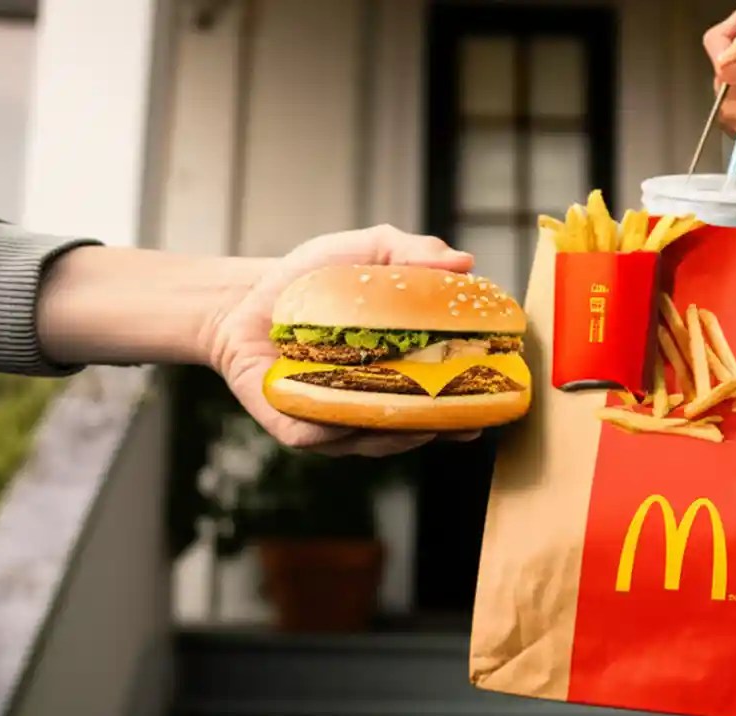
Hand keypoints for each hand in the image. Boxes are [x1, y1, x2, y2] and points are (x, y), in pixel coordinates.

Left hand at [205, 225, 480, 456]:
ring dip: (396, 433)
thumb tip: (464, 262)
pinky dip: (339, 430)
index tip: (492, 400)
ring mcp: (335, 421)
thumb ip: (410, 254)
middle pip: (415, 430)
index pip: (442, 397)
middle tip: (461, 418)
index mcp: (398, 372)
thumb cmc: (309, 280)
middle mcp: (371, 404)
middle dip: (441, 428)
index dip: (469, 403)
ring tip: (414, 418)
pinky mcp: (295, 428)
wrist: (243, 298)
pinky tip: (353, 415)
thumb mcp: (363, 254)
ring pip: (374, 441)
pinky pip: (323, 439)